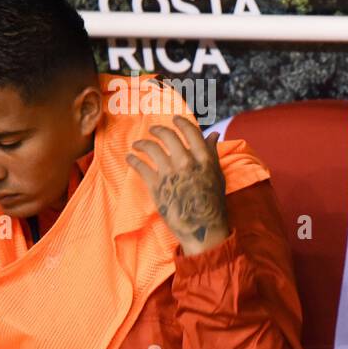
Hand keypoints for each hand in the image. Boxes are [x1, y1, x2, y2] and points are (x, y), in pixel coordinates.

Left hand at [126, 115, 229, 255]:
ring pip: (151, 148)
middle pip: (168, 136)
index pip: (191, 132)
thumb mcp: (217, 175)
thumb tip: (213, 134)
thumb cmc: (212, 202)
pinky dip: (133, 159)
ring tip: (137, 145)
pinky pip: (140, 166)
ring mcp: (170, 174)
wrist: (202, 228)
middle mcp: (187, 163)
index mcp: (204, 159)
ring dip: (142, 144)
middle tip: (153, 130)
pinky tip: (130, 158)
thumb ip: (212, 153)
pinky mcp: (156, 185)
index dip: (180, 122)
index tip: (174, 119)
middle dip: (158, 130)